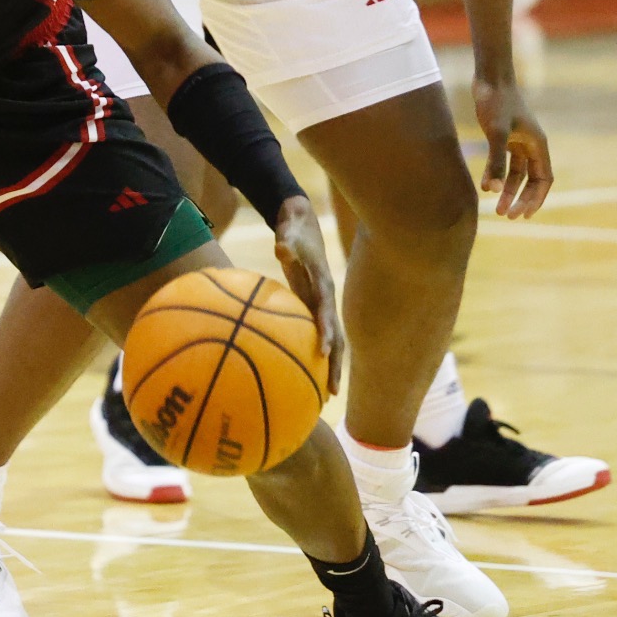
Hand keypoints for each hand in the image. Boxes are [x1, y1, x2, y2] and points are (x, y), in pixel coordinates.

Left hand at [271, 196, 342, 394]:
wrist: (301, 221)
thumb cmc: (294, 228)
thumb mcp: (290, 230)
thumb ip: (287, 239)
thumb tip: (281, 248)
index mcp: (323, 285)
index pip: (327, 313)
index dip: (327, 332)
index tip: (323, 353)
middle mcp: (325, 298)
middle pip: (336, 337)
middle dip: (336, 364)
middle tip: (332, 392)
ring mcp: (319, 303)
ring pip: (330, 339)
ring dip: (329, 365)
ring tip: (325, 394)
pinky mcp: (310, 305)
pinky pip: (314, 333)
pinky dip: (313, 352)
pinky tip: (304, 372)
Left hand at [471, 74, 552, 217]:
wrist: (489, 78)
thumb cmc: (496, 102)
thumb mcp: (496, 132)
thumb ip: (495, 161)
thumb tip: (492, 191)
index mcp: (538, 145)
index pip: (543, 180)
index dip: (536, 199)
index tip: (524, 214)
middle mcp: (531, 145)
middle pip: (531, 180)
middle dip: (521, 199)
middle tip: (507, 216)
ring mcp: (518, 141)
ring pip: (516, 174)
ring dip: (508, 191)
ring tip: (496, 209)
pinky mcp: (504, 137)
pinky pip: (503, 163)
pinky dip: (496, 175)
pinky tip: (485, 187)